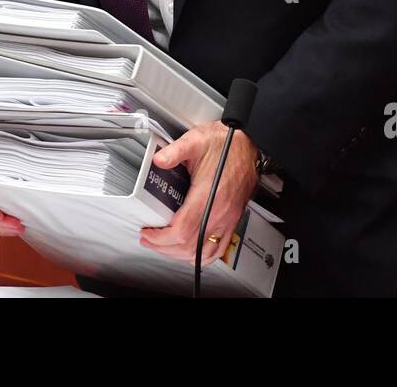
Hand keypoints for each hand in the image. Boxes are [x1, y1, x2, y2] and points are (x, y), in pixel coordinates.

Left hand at [139, 121, 258, 266]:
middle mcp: (220, 212)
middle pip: (190, 246)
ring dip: (181, 254)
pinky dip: (201, 256)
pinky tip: (189, 249)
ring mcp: (228, 219)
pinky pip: (218, 249)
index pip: (182, 231)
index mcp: (209, 196)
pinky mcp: (232, 220)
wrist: (248, 145)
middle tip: (149, 240)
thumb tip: (158, 160)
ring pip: (204, 253)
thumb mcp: (196, 141)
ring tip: (165, 246)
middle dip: (164, 248)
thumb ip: (175, 151)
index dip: (161, 238)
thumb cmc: (226, 145)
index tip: (147, 233)